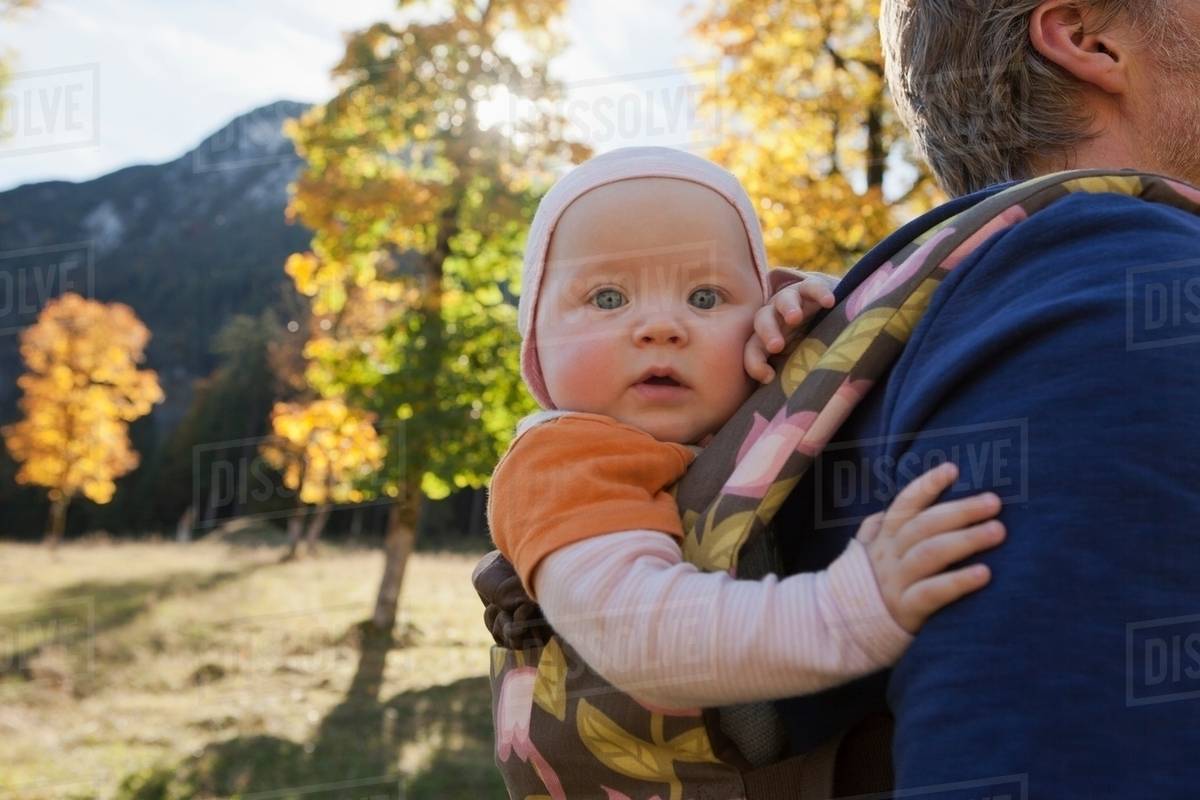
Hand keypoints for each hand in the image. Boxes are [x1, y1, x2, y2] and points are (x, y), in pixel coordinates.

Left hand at [744, 273, 838, 382]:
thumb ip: (787, 381)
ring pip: (783, 299)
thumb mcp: (795, 365)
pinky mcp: (811, 287)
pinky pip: (811, 286)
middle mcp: (775, 318)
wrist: (829, 315)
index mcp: (766, 339)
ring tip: (796, 318)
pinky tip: (830, 303)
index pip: (752, 349)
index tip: (768, 378)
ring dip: (787, 308)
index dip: (755, 362)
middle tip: (777, 346)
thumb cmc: (808, 349)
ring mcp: (792, 300)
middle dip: (768, 333)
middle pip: (762, 320)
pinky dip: (819, 292)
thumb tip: (785, 419)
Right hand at [857, 462, 1004, 633]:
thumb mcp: (864, 554)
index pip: (904, 505)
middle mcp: (888, 556)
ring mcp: (895, 582)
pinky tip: (984, 573)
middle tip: (993, 502)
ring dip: (966, 539)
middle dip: (960, 510)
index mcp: (882, 539)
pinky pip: (932, 592)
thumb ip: (876, 531)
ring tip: (997, 531)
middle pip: (924, 525)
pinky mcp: (905, 610)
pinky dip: (958, 581)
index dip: (927, 486)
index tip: (952, 470)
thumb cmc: (863, 587)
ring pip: (930, 553)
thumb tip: (886, 511)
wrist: (836, 629)